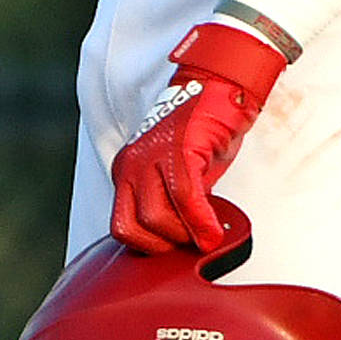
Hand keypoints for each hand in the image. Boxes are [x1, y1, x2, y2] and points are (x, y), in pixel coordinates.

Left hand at [109, 22, 287, 252]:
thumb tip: (182, 243)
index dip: (149, 246)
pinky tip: (215, 232)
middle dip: (164, 244)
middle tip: (191, 241)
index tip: (176, 247)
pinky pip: (185, 199)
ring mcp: (150, 157)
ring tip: (206, 234)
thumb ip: (171, 206)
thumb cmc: (201, 138)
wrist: (219, 92)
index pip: (120, 227)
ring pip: (155, 219)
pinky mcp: (178, 151)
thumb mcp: (175, 177)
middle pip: (131, 228)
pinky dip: (202, 223)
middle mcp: (130, 165)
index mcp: (125, 172)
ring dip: (185, 236)